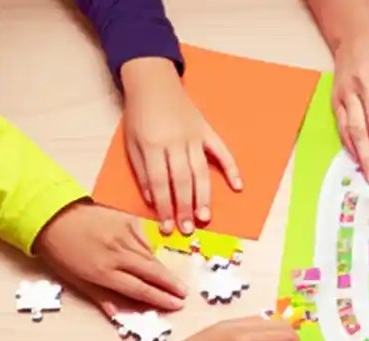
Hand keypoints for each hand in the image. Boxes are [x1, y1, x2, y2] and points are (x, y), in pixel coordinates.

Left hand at [33, 201, 186, 317]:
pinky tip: (151, 258)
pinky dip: (150, 251)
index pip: (138, 289)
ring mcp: (124, 235)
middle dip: (171, 284)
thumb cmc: (61, 251)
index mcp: (102, 271)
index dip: (160, 298)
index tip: (176, 305)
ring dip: (163, 270)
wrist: (53, 215)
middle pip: (152, 272)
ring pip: (151, 256)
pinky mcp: (128, 220)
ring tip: (174, 281)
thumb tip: (118, 313)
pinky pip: (145, 240)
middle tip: (185, 294)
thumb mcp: (75, 279)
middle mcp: (117, 253)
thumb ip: (99, 296)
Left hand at [121, 58, 241, 236]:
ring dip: (204, 196)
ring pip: (201, 171)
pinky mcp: (207, 131)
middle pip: (182, 181)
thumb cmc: (139, 115)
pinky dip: (232, 168)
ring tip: (206, 217)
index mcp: (152, 145)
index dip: (164, 207)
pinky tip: (237, 186)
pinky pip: (222, 151)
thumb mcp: (131, 142)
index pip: (159, 183)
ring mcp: (194, 137)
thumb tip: (153, 200)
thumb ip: (141, 172)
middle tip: (188, 228)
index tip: (167, 226)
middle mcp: (175, 142)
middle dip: (185, 207)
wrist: (153, 82)